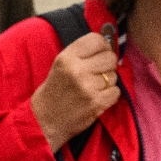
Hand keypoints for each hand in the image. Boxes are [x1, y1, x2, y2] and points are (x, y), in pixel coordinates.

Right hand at [31, 32, 119, 151]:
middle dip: (107, 65)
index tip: (100, 54)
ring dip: (107, 82)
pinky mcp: (96, 103)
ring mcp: (88, 87)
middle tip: (98, 73)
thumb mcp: (60, 65)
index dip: (103, 46)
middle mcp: (77, 70)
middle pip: (110, 58)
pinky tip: (98, 97)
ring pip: (113, 76)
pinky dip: (110, 95)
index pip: (97, 40)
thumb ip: (81, 54)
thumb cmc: (55, 91)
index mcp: (67, 57)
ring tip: (93, 88)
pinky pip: (116, 92)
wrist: (45, 120)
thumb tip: (108, 45)